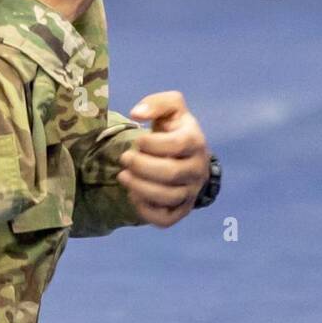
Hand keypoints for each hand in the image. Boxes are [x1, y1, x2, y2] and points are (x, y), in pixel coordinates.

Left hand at [119, 91, 210, 226]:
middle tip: (124, 158)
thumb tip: (137, 113)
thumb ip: (156, 103)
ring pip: (168, 197)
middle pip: (171, 173)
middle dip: (141, 166)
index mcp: (195, 142)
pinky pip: (165, 219)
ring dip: (139, 188)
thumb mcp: (170, 109)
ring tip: (123, 176)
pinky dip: (146, 211)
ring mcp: (191, 192)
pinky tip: (133, 195)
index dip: (152, 144)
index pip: (177, 145)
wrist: (185, 157)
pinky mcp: (181, 210)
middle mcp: (198, 169)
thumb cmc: (172, 130)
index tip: (138, 141)